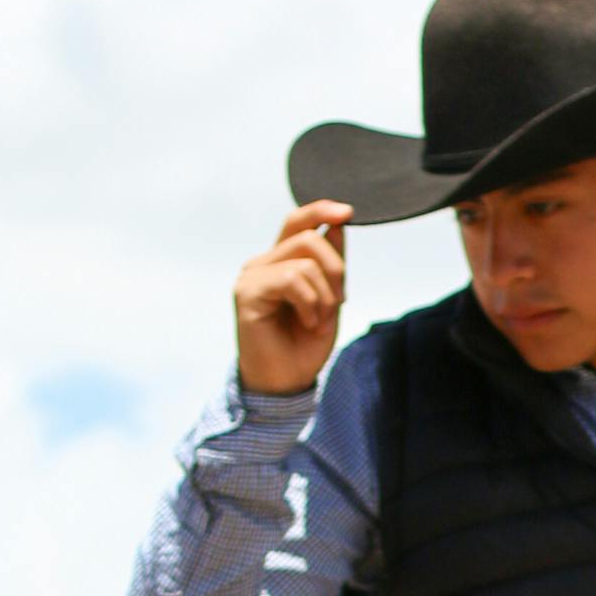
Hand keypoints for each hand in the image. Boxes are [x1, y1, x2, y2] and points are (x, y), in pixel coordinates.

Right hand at [234, 201, 350, 395]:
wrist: (285, 384)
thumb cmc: (303, 347)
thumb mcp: (329, 300)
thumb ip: (331, 264)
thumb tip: (337, 224)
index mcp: (280, 262)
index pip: (298, 222)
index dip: (321, 210)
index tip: (348, 213)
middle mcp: (262, 263)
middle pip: (308, 237)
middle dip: (336, 269)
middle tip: (340, 303)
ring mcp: (252, 276)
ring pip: (304, 260)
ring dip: (324, 295)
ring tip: (318, 321)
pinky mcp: (247, 292)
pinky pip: (291, 279)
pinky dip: (310, 303)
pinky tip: (308, 323)